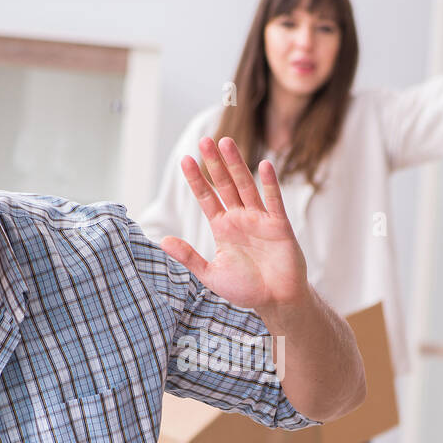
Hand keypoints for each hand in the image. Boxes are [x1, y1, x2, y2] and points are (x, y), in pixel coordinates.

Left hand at [159, 136, 308, 311]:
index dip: (196, 179)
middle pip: (225, 185)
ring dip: (236, 165)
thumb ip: (189, 257)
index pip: (207, 198)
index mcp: (223, 228)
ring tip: (226, 142)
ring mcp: (260, 220)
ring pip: (246, 186)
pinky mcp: (279, 226)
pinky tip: (264, 165)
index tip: (184, 159)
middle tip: (204, 140)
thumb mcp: (211, 275)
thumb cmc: (246, 289)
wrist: (276, 301)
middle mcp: (240, 219)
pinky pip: (274, 201)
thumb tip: (163, 242)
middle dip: (215, 163)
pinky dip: (270, 184)